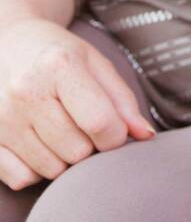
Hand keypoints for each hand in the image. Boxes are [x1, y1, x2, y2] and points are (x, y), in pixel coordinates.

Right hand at [0, 17, 155, 189]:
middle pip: (78, 152)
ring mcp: (1, 118)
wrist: (6, 43)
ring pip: (52, 170)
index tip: (113, 127)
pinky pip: (22, 179)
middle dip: (89, 145)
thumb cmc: (57, 55)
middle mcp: (25, 92)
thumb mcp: (95, 64)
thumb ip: (122, 100)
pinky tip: (36, 143)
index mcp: (58, 66)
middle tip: (80, 123)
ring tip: (58, 128)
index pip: (101, 123)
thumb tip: (146, 136)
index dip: (116, 134)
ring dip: (63, 158)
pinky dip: (35, 169)